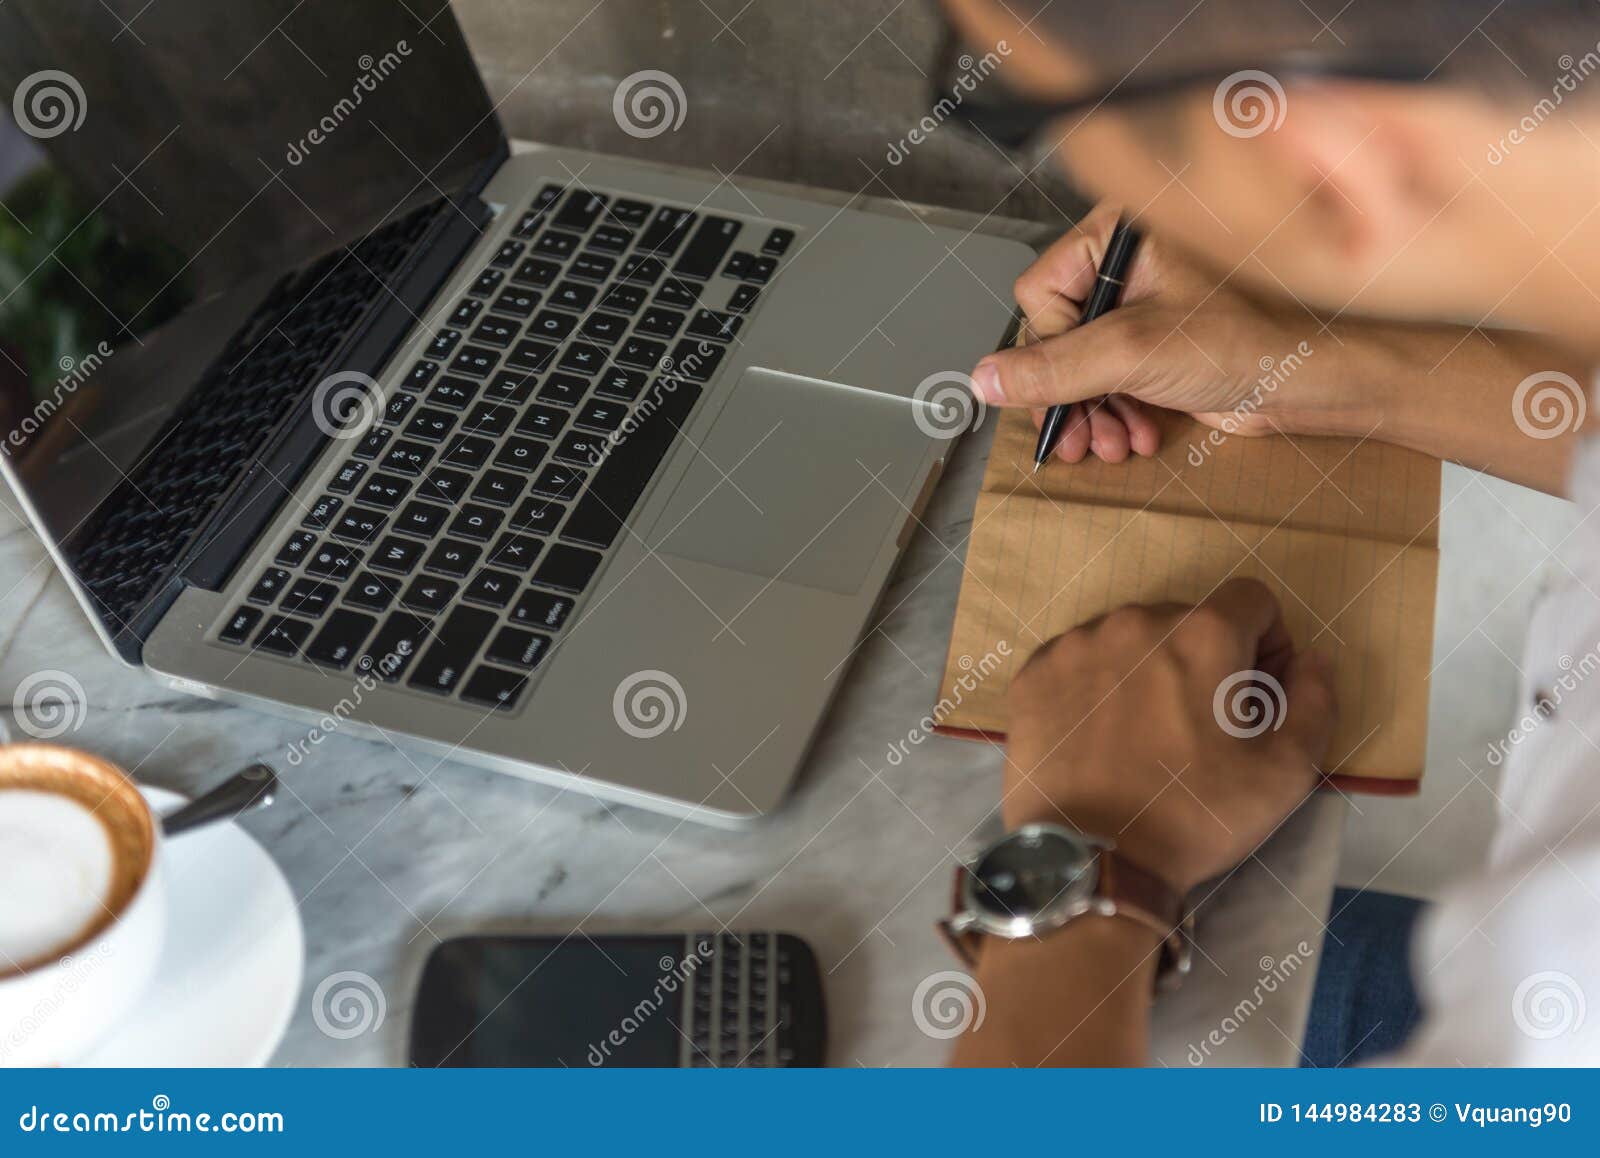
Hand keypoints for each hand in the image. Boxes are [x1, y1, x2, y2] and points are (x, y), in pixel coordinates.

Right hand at [975, 202, 1374, 463]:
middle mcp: (1133, 264)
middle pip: (1059, 334)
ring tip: (1109, 444)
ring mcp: (1149, 307)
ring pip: (1084, 365)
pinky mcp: (1164, 345)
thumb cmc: (1260, 337)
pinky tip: (1135, 435)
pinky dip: (1117, 416)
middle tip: (1073, 436)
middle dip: (1069, 395)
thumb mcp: (1136, 350)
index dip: (1048, 349)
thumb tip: (986, 379)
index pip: (1044, 291)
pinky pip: (1113, 382)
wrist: (1324, 379)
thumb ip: (1053, 366)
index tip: (1059, 391)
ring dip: (1092, 414)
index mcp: (1123, 233)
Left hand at [1001, 579, 1336, 892]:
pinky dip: (1098, 684)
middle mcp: (1136, 621)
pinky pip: (1081, 660)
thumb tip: (1312, 659)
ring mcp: (1077, 644)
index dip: (1268, 642)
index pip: (1252, 601)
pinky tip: (1101, 735)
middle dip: (1206, 659)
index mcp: (1203, 633)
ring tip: (1146, 732)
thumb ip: (1315, 701)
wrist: (1092, 858)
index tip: (1256, 693)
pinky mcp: (1034, 672)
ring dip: (1150, 668)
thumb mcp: (1285, 772)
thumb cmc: (1194, 816)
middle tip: (1201, 724)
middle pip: (1189, 619)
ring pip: (1131, 638)